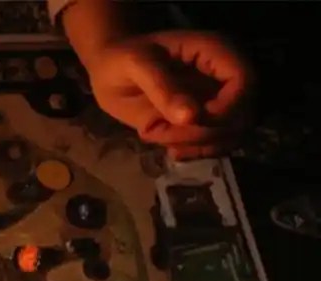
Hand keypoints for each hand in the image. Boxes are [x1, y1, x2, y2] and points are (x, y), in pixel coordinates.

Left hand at [85, 31, 252, 159]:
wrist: (111, 73)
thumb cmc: (121, 59)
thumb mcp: (135, 66)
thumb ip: (162, 89)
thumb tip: (191, 117)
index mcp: (214, 52)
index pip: (245, 81)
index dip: (226, 107)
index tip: (190, 120)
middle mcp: (223, 77)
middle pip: (242, 113)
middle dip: (204, 132)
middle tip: (162, 132)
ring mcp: (218, 100)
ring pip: (231, 133)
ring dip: (196, 144)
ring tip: (159, 136)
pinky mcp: (207, 120)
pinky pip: (217, 144)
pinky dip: (195, 152)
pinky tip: (170, 149)